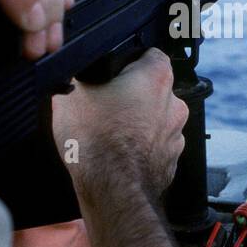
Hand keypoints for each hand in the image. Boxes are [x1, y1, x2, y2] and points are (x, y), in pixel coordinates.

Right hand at [51, 49, 189, 201]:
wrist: (111, 191)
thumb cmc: (96, 143)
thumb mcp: (70, 94)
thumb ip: (78, 75)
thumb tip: (74, 71)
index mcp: (155, 77)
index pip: (149, 54)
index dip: (128, 62)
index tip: (112, 74)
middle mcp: (174, 104)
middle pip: (152, 89)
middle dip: (131, 96)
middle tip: (105, 107)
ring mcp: (176, 135)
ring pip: (154, 120)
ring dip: (137, 124)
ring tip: (109, 134)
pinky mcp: (171, 162)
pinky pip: (154, 147)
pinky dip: (140, 149)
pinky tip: (118, 154)